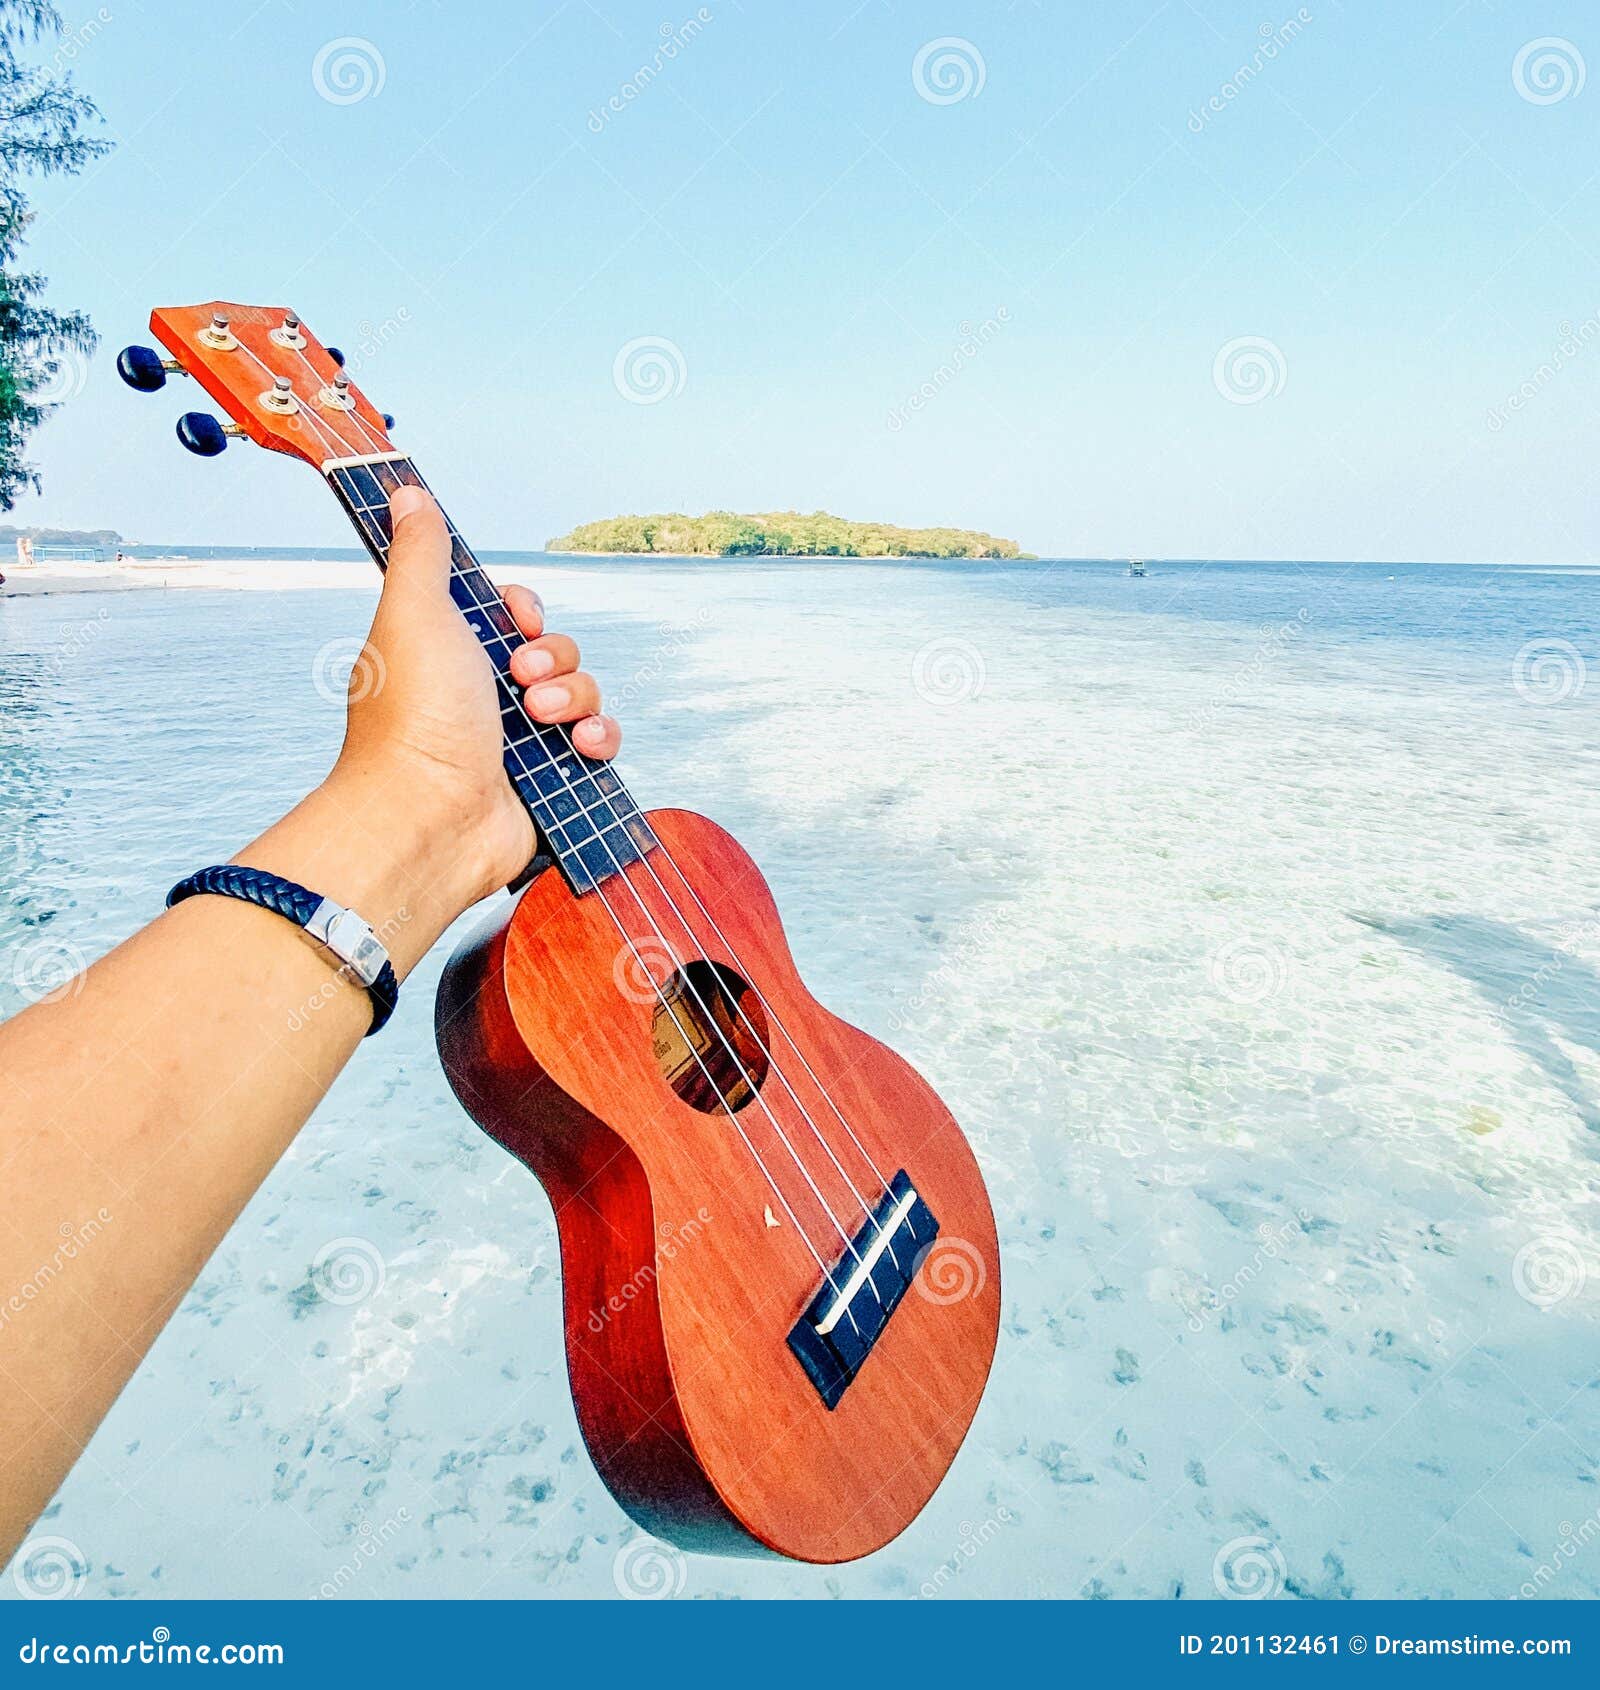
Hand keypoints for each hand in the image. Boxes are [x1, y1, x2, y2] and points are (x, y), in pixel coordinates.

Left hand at [326, 485, 619, 925]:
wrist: (430, 818)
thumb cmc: (411, 718)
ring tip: (540, 720)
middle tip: (519, 679)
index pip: (511, 614)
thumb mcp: (414, 614)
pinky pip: (600, 743)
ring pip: (583, 693)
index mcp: (451, 654)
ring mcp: (521, 741)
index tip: (514, 619)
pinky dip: (598, 738)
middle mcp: (485, 696)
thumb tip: (407, 494)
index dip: (524, 610)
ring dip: (574, 697)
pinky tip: (580, 746)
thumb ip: (420, 554)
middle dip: (552, 656)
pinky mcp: (552, 781)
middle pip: (555, 649)